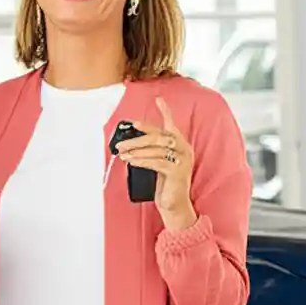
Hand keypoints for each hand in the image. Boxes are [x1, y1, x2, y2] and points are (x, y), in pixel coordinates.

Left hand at [115, 96, 196, 230]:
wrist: (175, 205)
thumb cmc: (164, 184)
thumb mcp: (158, 164)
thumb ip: (151, 152)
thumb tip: (131, 144)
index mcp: (180, 145)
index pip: (172, 125)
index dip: (166, 111)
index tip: (158, 99)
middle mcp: (184, 149)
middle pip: (159, 136)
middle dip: (138, 137)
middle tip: (121, 142)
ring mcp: (182, 160)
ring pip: (155, 149)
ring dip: (136, 150)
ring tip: (122, 153)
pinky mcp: (177, 171)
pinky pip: (156, 162)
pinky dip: (141, 161)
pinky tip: (131, 162)